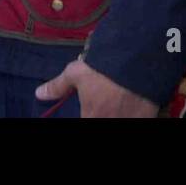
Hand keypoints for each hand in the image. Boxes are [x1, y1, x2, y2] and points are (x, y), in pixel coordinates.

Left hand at [36, 60, 157, 117]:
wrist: (138, 60)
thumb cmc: (103, 68)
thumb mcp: (77, 73)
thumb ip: (58, 86)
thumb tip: (39, 94)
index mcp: (90, 118)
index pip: (82, 123)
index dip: (86, 115)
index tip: (88, 111)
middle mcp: (108, 123)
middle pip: (101, 121)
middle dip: (101, 113)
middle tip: (104, 104)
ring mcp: (128, 122)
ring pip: (118, 121)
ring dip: (116, 114)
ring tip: (117, 104)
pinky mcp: (146, 118)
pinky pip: (137, 119)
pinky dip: (132, 115)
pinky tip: (132, 105)